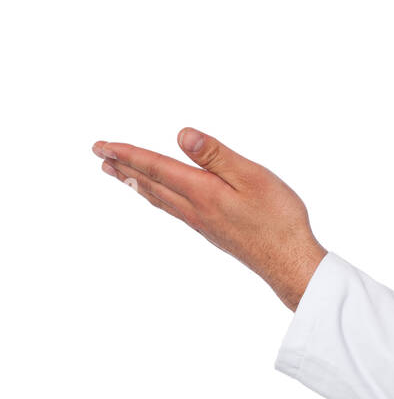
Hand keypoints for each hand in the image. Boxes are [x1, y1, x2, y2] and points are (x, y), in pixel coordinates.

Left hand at [91, 128, 326, 309]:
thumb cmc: (278, 218)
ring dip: (135, 183)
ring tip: (117, 173)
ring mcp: (202, 223)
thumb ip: (216, 156)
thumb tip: (181, 135)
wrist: (290, 262)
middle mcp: (195, 209)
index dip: (128, 154)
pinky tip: (160, 197)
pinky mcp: (212, 231)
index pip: (156, 168)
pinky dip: (156, 197)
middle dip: (123, 167)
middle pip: (150, 184)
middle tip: (99, 153)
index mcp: (202, 192)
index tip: (102, 145)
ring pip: (159, 198)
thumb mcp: (252, 177)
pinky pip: (173, 209)